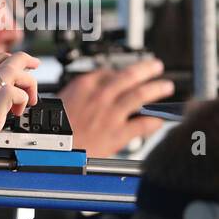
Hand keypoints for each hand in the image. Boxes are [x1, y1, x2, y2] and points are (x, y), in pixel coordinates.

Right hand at [0, 52, 39, 174]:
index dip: (4, 61)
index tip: (13, 65)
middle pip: (6, 61)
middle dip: (25, 64)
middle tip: (33, 71)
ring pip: (16, 73)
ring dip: (28, 85)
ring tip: (27, 102)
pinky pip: (17, 94)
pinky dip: (22, 100)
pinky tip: (15, 112)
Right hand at [56, 58, 174, 156]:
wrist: (52, 151)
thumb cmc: (52, 131)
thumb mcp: (60, 103)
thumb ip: (80, 95)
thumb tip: (94, 92)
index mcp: (84, 86)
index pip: (108, 72)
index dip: (120, 71)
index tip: (127, 72)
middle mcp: (101, 97)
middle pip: (130, 76)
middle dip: (146, 70)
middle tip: (156, 67)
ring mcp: (111, 114)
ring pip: (140, 95)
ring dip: (156, 89)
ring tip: (166, 87)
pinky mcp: (118, 133)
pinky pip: (143, 124)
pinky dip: (154, 121)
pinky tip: (159, 120)